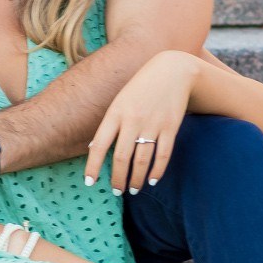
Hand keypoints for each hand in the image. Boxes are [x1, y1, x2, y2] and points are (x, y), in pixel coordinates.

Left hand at [85, 51, 201, 196]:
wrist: (172, 71)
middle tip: (116, 192)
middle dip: (117, 179)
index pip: (98, 146)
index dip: (93, 166)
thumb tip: (93, 148)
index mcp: (114, 114)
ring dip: (136, 179)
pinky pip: (163, 154)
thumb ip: (109, 124)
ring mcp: (152, 124)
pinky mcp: (171, 127)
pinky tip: (152, 180)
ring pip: (142, 160)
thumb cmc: (140, 88)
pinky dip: (157, 170)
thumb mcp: (119, 101)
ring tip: (132, 190)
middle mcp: (132, 120)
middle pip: (122, 157)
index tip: (90, 183)